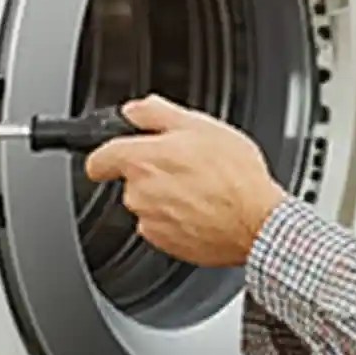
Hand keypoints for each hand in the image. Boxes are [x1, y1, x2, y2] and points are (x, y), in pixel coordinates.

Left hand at [84, 94, 288, 266]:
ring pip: (147, 203)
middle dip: (152, 172)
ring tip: (200, 187)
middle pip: (130, 180)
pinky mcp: (165, 244)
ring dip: (165, 196)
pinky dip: (176, 218)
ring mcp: (150, 222)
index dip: (107, 155)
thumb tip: (133, 110)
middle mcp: (139, 194)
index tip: (115, 155)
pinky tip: (201, 208)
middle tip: (185, 165)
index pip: (98, 160)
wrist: (257, 222)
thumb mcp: (200, 125)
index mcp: (141, 161)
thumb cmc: (235, 175)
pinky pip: (161, 226)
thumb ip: (156, 113)